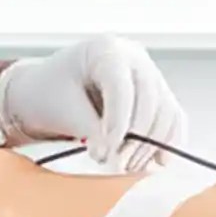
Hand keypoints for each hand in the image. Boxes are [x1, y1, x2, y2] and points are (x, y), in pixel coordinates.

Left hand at [0, 36, 186, 171]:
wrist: (44, 92)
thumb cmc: (48, 93)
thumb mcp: (64, 109)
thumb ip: (91, 129)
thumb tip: (114, 153)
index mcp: (105, 49)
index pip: (122, 87)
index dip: (118, 123)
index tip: (107, 152)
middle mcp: (133, 57)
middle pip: (150, 101)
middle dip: (135, 139)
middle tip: (114, 164)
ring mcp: (148, 75)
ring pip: (165, 113)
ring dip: (150, 146)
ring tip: (125, 167)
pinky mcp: (155, 96)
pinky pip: (171, 119)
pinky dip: (165, 142)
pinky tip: (154, 162)